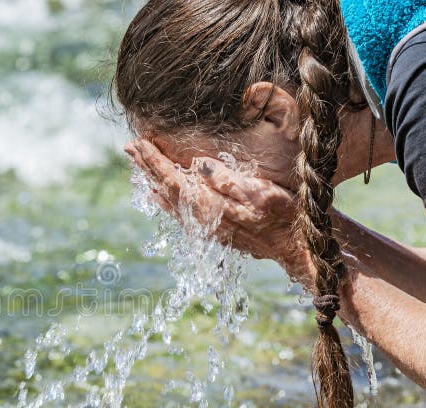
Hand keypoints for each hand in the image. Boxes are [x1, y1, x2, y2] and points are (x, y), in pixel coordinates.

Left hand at [125, 138, 314, 283]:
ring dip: (152, 181)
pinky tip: (161, 192)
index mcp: (208, 206)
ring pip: (168, 201)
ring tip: (139, 166)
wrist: (296, 245)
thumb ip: (227, 180)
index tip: (137, 143)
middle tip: (129, 148)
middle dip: (146, 167)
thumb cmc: (283, 216)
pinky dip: (165, 197)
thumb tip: (198, 165)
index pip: (171, 179)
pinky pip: (178, 210)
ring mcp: (204, 225)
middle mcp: (200, 218)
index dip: (153, 160)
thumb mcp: (261, 193)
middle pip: (163, 189)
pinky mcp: (211, 229)